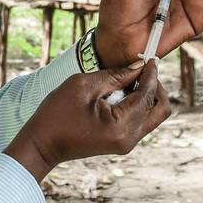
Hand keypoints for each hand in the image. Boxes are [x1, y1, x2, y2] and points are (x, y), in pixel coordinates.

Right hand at [5, 61, 171, 180]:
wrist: (41, 144)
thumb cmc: (56, 114)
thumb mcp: (83, 86)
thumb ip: (115, 75)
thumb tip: (139, 67)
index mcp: (121, 126)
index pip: (147, 96)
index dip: (150, 74)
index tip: (150, 57)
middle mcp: (129, 139)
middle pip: (161, 110)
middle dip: (155, 87)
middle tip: (141, 71)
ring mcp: (127, 144)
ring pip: (152, 115)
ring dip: (145, 96)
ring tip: (126, 80)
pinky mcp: (122, 143)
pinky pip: (140, 121)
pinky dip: (136, 105)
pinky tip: (120, 93)